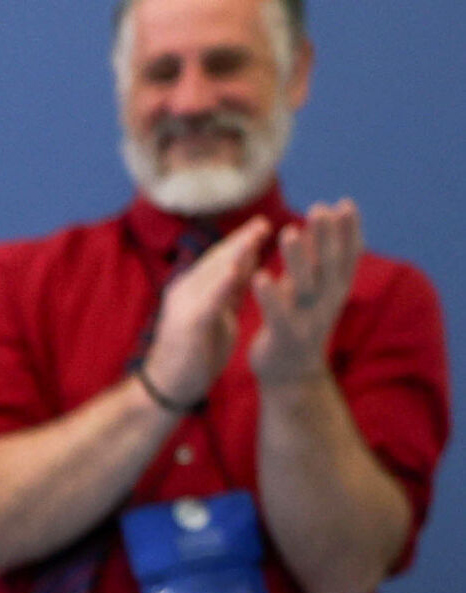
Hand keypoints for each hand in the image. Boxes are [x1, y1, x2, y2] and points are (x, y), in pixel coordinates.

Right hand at [143, 214, 271, 407]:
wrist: (167, 388)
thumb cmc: (194, 356)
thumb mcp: (216, 316)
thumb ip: (227, 291)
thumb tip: (245, 264)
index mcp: (193, 291)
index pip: (220, 260)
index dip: (241, 241)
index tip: (263, 225)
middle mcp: (185, 292)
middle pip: (217, 260)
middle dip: (241, 240)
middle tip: (264, 223)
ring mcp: (184, 307)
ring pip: (212, 273)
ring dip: (235, 252)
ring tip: (254, 235)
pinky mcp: (187, 325)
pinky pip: (208, 300)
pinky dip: (221, 283)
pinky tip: (236, 269)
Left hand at [250, 199, 362, 387]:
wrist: (291, 375)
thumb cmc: (299, 322)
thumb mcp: (313, 289)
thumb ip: (317, 259)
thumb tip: (326, 220)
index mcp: (335, 291)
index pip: (347, 256)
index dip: (349, 230)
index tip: (345, 202)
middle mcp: (326, 304)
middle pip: (329, 266)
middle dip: (325, 236)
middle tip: (319, 208)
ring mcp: (307, 322)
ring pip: (304, 286)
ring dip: (297, 258)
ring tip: (289, 231)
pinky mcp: (284, 338)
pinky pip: (277, 315)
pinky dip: (270, 296)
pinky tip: (259, 276)